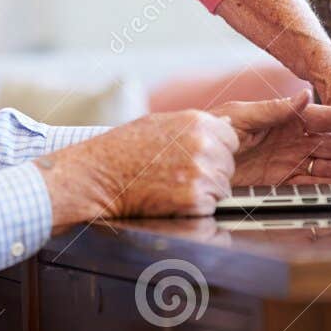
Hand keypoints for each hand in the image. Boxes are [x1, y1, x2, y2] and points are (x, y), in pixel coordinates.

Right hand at [35, 110, 237, 228]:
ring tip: (172, 186)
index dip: (216, 150)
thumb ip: (195, 126)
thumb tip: (228, 124)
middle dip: (211, 171)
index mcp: (197, 121)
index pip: (231, 138)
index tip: (195, 156)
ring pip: (221, 188)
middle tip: (178, 174)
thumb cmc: (124, 149)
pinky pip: (210, 208)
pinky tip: (170, 200)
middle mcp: (203, 144)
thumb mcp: (159, 124)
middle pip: (228, 164)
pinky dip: (194, 209)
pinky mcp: (194, 200)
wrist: (100, 176)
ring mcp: (200, 172)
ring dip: (204, 192)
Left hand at [211, 91, 330, 187]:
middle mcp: (295, 138)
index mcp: (289, 117)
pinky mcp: (285, 180)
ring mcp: (292, 159)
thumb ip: (274, 108)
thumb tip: (303, 95)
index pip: (329, 118)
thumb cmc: (214, 128)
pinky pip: (317, 182)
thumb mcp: (241, 115)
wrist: (195, 157)